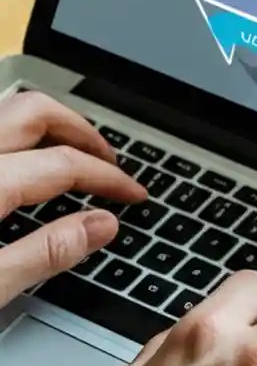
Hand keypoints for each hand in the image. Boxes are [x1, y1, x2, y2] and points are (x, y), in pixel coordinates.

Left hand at [0, 92, 146, 306]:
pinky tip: (24, 166)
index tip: (134, 195)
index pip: (62, 163)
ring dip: (48, 127)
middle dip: (82, 132)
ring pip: (7, 112)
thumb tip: (103, 225)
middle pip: (35, 113)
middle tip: (109, 164)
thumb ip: (43, 254)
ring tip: (73, 154)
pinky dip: (17, 139)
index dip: (108, 178)